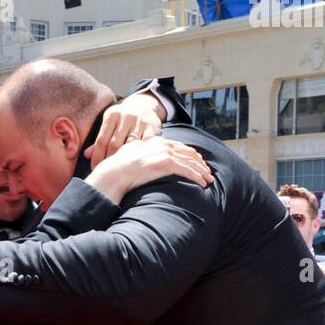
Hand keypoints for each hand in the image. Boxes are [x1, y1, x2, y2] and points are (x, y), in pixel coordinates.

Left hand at [84, 92, 163, 166]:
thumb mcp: (110, 124)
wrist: (144, 104)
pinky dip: (141, 153)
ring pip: (130, 145)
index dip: (97, 157)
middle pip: (115, 144)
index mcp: (111, 115)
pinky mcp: (152, 125)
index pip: (101, 140)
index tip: (95, 169)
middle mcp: (125, 116)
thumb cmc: (122, 119)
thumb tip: (86, 155)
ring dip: (125, 160)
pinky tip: (137, 162)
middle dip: (109, 160)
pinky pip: (146, 143)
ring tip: (120, 171)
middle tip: (107, 173)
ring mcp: (139, 120)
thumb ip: (100, 140)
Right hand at [86, 137, 213, 202]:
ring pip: (191, 162)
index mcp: (156, 141)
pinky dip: (197, 177)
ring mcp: (166, 153)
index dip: (190, 154)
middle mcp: (164, 144)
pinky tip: (203, 184)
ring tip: (209, 180)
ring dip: (202, 171)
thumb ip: (139, 153)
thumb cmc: (119, 166)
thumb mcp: (131, 154)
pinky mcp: (167, 164)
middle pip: (188, 152)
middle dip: (200, 163)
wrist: (116, 171)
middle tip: (208, 172)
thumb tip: (140, 158)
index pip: (179, 146)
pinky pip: (188, 171)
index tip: (198, 161)